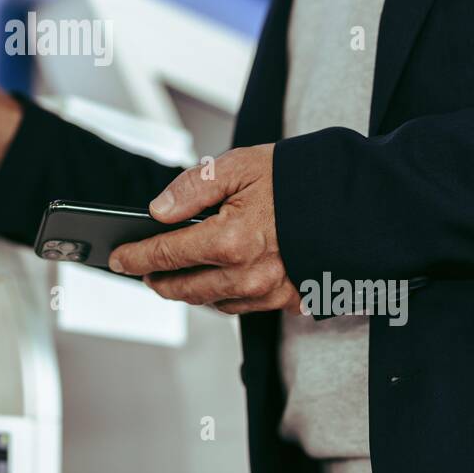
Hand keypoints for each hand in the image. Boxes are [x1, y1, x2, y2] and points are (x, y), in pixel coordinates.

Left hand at [108, 144, 302, 314]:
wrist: (356, 199)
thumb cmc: (298, 178)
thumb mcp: (239, 166)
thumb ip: (192, 188)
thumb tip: (157, 212)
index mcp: (231, 241)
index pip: (166, 255)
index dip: (136, 256)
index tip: (117, 258)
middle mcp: (248, 275)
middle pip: (185, 289)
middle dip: (157, 281)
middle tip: (141, 271)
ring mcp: (270, 292)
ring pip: (213, 302)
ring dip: (189, 292)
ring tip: (173, 276)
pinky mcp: (289, 299)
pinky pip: (243, 307)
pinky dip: (223, 297)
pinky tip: (216, 281)